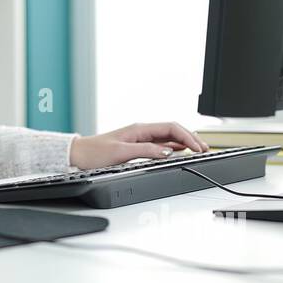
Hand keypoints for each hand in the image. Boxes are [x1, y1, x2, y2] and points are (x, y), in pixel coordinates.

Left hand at [69, 122, 207, 171]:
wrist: (78, 155)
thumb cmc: (94, 153)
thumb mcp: (120, 153)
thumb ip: (145, 151)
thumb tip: (167, 152)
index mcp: (139, 129)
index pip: (171, 127)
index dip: (188, 136)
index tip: (198, 147)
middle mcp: (141, 131)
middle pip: (173, 131)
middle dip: (191, 138)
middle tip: (205, 149)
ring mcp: (140, 138)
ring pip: (168, 137)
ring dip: (184, 143)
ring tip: (198, 150)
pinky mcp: (137, 146)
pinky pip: (160, 144)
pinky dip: (174, 148)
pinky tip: (180, 152)